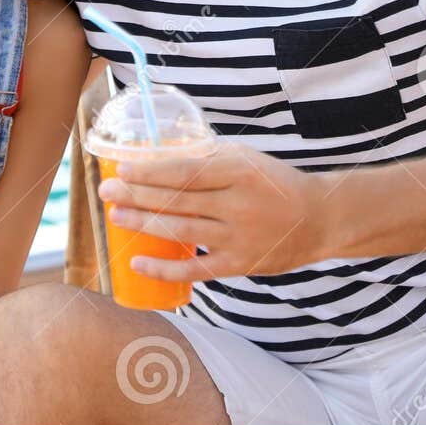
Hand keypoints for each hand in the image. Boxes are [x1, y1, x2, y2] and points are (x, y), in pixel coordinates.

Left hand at [96, 142, 331, 283]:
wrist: (319, 219)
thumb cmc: (274, 182)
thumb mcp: (246, 159)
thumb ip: (207, 158)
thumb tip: (160, 153)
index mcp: (238, 172)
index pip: (186, 172)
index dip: (150, 172)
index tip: (121, 168)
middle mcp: (238, 205)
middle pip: (178, 201)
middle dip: (137, 196)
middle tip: (106, 191)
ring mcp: (238, 238)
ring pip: (181, 232)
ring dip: (144, 225)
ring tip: (115, 218)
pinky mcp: (239, 265)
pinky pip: (195, 271)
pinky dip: (164, 269)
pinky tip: (138, 262)